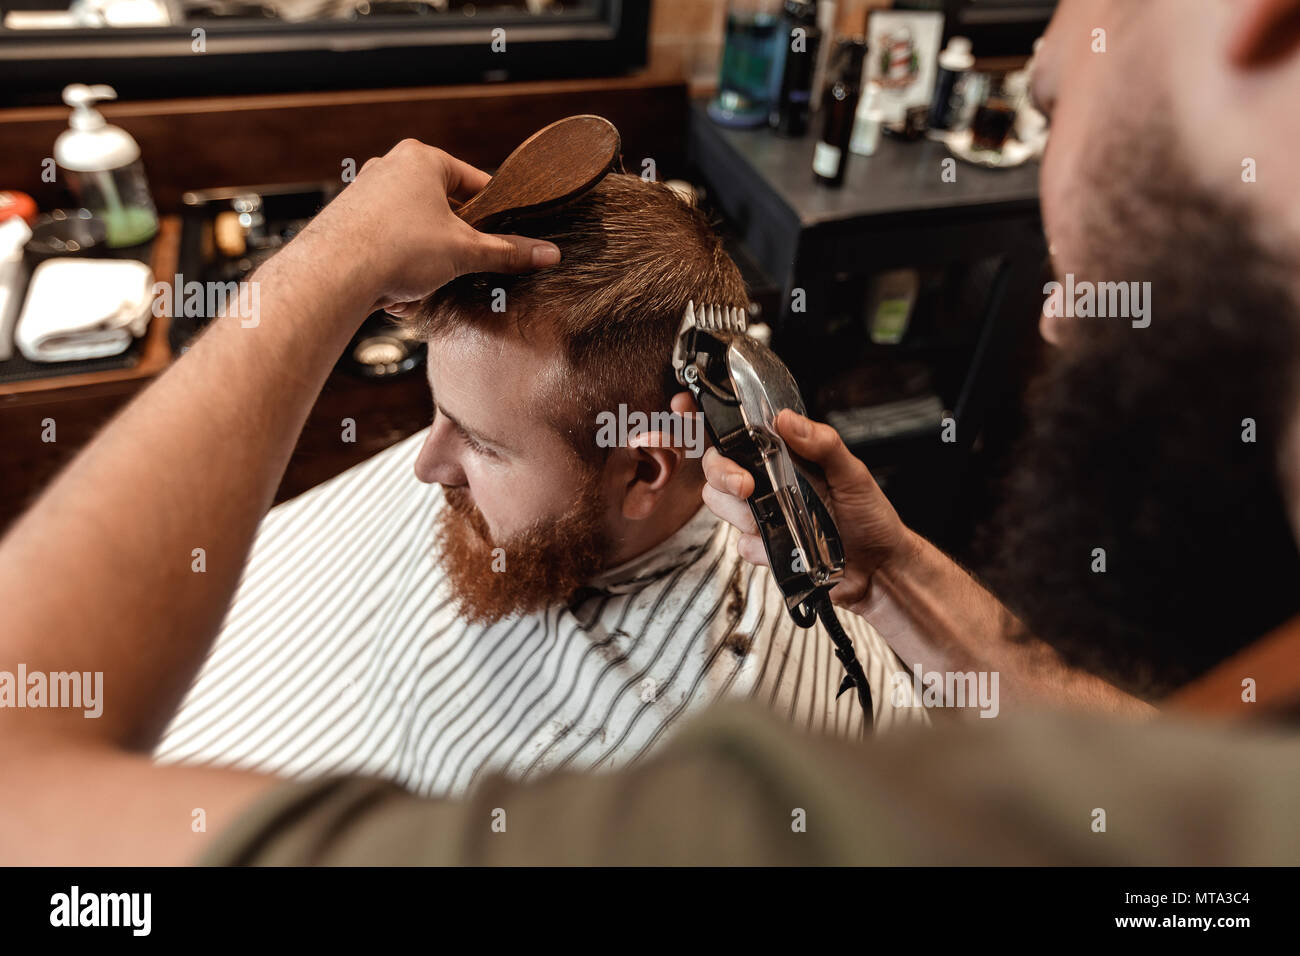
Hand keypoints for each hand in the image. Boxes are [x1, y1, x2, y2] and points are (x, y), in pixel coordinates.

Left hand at [297, 138, 560, 315]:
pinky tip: (396, 291)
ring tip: (423, 283)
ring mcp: (364, 193)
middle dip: (454, 244)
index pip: (475, 182)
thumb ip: (509, 252)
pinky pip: (387, 244)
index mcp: (422, 159)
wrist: (332, 274)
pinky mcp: (347, 221)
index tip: (503, 237)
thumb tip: (549, 254)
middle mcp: (389, 167)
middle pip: (443, 208)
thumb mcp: (465, 252)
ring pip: (415, 230)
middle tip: (460, 267)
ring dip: (425, 261)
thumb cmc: (397, 249)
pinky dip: (396, 268)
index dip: (494, 213)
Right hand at [676, 392, 916, 612]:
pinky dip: (761, 547)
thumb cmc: (869, 515)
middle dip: (722, 474)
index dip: (702, 416)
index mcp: (782, 454)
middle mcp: (765, 480)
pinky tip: (786, 546)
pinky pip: (742, 544)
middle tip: (746, 486)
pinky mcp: (762, 546)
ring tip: (780, 517)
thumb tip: (785, 420)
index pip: (735, 430)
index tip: (684, 406)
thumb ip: (822, 443)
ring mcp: (761, 513)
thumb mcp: (852, 472)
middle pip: (714, 468)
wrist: (877, 568)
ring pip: (720, 505)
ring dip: (743, 513)